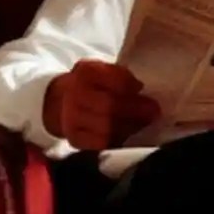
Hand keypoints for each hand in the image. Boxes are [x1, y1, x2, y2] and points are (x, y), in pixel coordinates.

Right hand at [42, 59, 160, 150]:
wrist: (59, 102)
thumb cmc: (92, 84)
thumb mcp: (103, 70)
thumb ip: (121, 75)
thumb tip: (139, 88)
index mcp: (85, 72)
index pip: (109, 78)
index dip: (127, 85)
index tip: (142, 88)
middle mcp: (74, 95)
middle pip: (108, 105)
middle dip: (135, 109)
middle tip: (154, 111)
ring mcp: (71, 119)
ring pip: (106, 127)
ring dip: (131, 125)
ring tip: (146, 122)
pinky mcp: (74, 139)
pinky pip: (100, 143)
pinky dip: (118, 139)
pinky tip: (129, 133)